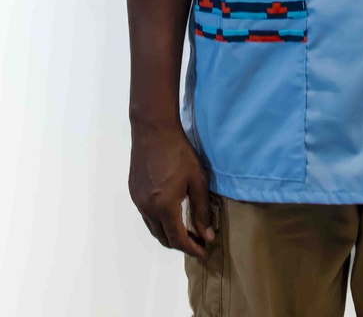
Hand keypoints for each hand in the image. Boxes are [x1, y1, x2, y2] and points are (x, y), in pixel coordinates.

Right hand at [128, 121, 215, 258]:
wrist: (153, 131)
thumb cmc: (179, 152)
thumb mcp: (197, 180)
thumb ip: (202, 210)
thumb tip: (207, 235)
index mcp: (164, 207)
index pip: (177, 239)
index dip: (191, 249)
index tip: (204, 252)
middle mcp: (147, 208)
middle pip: (163, 238)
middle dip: (181, 244)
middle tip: (198, 241)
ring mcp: (137, 201)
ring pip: (153, 228)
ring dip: (168, 234)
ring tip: (186, 230)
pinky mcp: (134, 193)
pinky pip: (146, 216)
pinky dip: (159, 222)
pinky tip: (171, 214)